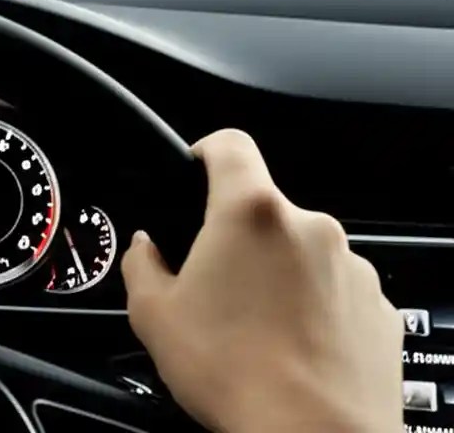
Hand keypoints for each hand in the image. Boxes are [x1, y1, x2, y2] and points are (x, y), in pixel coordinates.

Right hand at [122, 130, 401, 432]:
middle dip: (236, 241)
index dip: (206, 150)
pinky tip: (288, 348)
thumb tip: (145, 251)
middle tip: (211, 289)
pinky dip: (311, 310)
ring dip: (276, 277)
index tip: (197, 167)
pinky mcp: (377, 307)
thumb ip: (141, 265)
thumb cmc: (236, 375)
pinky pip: (334, 292)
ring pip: (300, 254)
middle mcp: (310, 227)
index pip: (229, 144)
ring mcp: (351, 267)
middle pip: (263, 211)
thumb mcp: (153, 316)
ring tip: (251, 330)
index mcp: (250, 213)